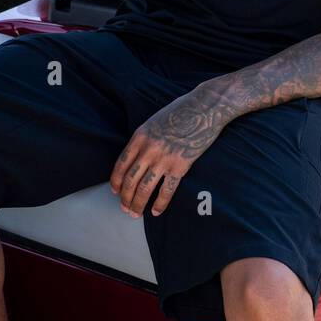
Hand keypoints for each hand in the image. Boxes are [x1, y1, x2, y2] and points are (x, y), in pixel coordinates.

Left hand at [110, 92, 227, 217]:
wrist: (204, 107)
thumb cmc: (181, 111)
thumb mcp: (154, 121)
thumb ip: (144, 139)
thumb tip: (137, 157)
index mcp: (139, 137)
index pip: (121, 164)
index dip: (116, 181)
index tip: (115, 191)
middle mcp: (148, 149)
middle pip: (130, 180)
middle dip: (125, 198)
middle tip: (125, 208)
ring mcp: (164, 159)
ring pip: (145, 188)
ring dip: (138, 204)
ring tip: (136, 213)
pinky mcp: (181, 166)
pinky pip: (167, 190)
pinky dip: (160, 203)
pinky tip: (156, 212)